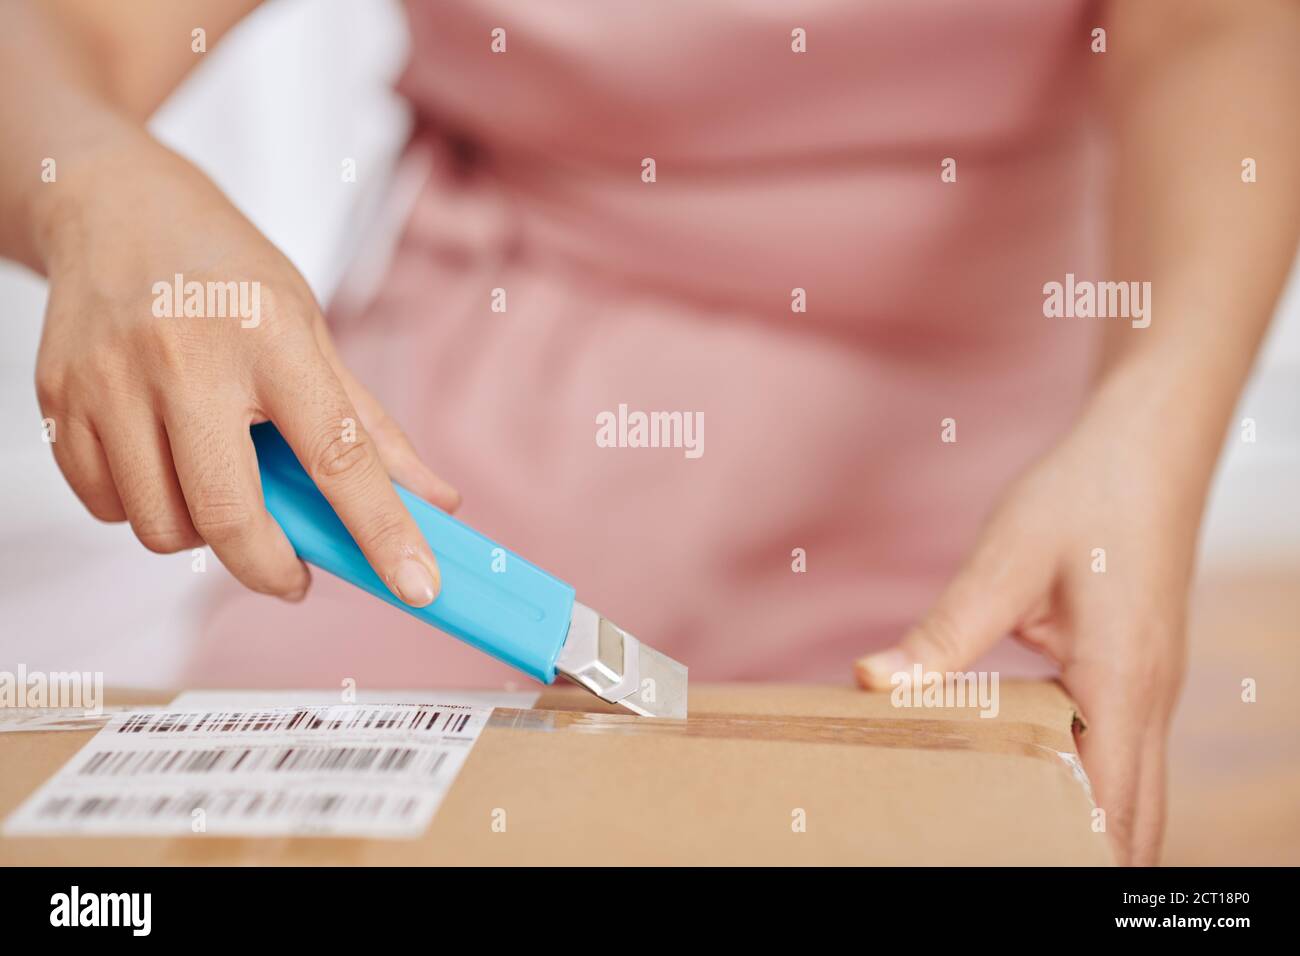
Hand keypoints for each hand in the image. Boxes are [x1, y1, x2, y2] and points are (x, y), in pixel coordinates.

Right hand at [34, 133, 458, 604]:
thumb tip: (436, 501)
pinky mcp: (56, 398)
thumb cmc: (228, 274)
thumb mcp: (311, 329)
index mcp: (269, 335)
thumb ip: (368, 425)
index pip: (337, 455)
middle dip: (271, 567)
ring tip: (219, 485)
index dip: (383, 531)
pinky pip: (105, 506)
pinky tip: (163, 464)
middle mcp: (183, 357)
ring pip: (160, 526)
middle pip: (229, 515)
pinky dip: (143, 509)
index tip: (417, 587)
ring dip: (202, 534)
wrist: (113, 205)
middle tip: (294, 572)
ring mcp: (109, 379)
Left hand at [854, 394, 1197, 865]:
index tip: (1022, 866)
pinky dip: (1093, 786)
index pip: (1108, 804)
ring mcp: (1153, 686)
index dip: (1070, 850)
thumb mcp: (1007, 561)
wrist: (1147, 445)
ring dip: (1091, 824)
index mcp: (1122, 679)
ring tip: (1023, 844)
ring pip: (1136, 787)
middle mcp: (1151, 696)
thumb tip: (876, 681)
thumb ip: (945, 631)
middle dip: (1085, 855)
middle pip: (1135, 815)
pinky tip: (1040, 788)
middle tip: (1013, 862)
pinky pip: (1124, 751)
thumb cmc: (1085, 494)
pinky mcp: (1139, 670)